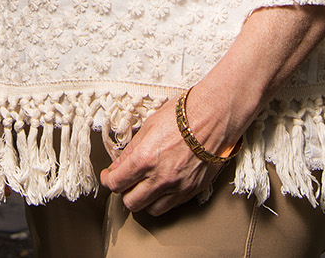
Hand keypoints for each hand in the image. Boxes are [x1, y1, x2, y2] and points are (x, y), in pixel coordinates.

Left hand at [98, 89, 228, 216]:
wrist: (216, 116)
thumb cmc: (185, 114)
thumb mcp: (149, 125)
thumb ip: (131, 149)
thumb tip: (118, 164)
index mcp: (144, 159)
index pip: (116, 183)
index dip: (108, 180)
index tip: (109, 175)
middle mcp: (160, 178)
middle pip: (130, 202)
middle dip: (124, 192)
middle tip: (126, 180)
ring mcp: (178, 187)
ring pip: (151, 209)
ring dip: (144, 199)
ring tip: (145, 185)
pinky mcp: (192, 191)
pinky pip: (171, 206)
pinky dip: (163, 199)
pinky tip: (162, 186)